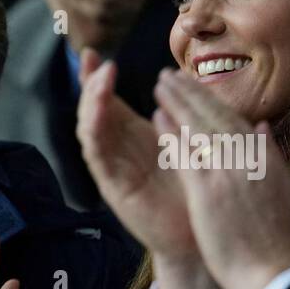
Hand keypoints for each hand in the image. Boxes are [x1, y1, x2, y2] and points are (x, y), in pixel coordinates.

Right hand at [76, 50, 223, 288]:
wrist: (199, 236)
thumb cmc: (195, 190)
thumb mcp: (189, 143)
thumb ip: (181, 116)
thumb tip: (180, 81)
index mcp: (135, 135)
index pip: (110, 100)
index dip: (99, 77)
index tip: (94, 52)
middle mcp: (119, 149)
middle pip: (93, 110)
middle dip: (90, 84)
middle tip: (95, 60)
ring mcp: (114, 168)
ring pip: (91, 129)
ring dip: (92, 103)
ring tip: (100, 80)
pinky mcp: (115, 188)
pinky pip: (98, 158)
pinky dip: (96, 134)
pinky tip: (98, 116)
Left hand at [152, 68, 289, 288]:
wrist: (272, 272)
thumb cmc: (279, 240)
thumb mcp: (286, 191)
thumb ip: (272, 155)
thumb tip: (262, 126)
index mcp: (266, 158)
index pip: (235, 120)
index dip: (212, 100)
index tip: (195, 86)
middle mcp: (247, 159)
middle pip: (214, 116)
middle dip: (190, 92)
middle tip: (169, 75)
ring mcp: (227, 173)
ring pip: (198, 128)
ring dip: (177, 103)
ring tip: (159, 86)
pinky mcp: (207, 192)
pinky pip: (185, 154)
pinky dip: (172, 133)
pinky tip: (157, 118)